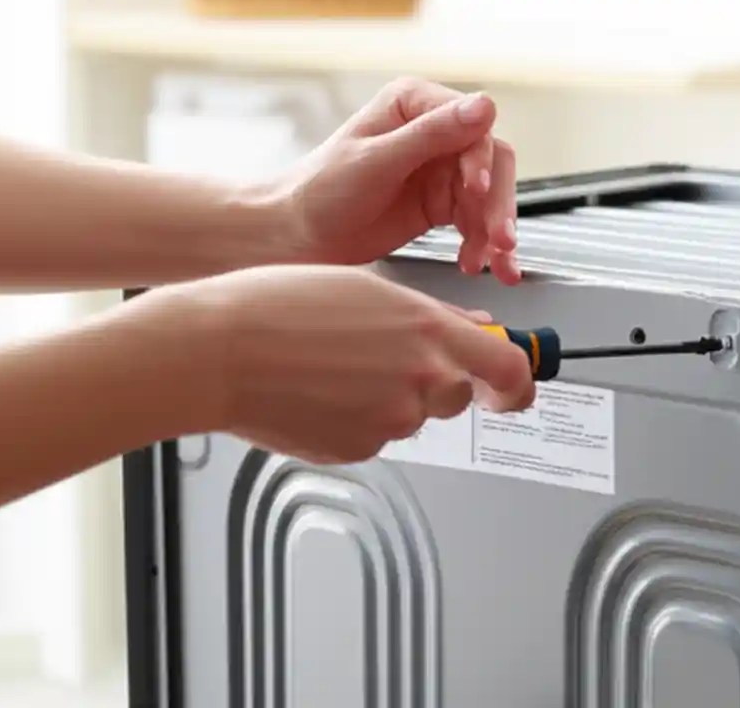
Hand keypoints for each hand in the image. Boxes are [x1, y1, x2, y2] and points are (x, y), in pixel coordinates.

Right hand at [154, 264, 534, 463]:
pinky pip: (375, 436)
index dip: (521, 383)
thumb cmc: (278, 307)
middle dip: (436, 380)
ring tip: (336, 367)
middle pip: (457, 393)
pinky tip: (320, 391)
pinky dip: (357, 418)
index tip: (520, 385)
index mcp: (428, 331)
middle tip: (385, 359)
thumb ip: (433, 317)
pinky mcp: (358, 450)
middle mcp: (419, 379)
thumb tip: (475, 330)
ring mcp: (390, 421)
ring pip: (411, 415)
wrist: (218, 351)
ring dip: (390, 396)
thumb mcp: (370, 288)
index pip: (510, 370)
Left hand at [273, 78, 520, 284]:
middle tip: (499, 240)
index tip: (478, 191)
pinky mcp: (441, 204)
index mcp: (415, 105)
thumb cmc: (321, 190)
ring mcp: (440, 169)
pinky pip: (476, 221)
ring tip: (495, 263)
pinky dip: (483, 245)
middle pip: (491, 164)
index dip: (482, 161)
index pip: (472, 127)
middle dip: (497, 205)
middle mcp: (434, 132)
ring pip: (490, 197)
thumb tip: (486, 106)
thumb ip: (432, 135)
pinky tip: (479, 264)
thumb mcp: (377, 160)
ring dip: (496, 231)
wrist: (295, 237)